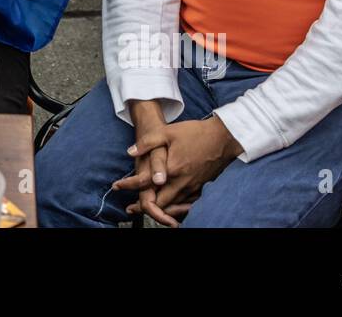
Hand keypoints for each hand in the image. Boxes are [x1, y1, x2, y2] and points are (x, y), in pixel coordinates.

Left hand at [114, 115, 243, 220]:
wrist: (224, 137)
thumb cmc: (196, 132)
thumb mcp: (168, 132)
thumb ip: (147, 142)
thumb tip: (130, 152)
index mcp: (171, 169)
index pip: (145, 184)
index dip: (129, 185)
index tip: (117, 185)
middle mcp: (182, 183)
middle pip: (159, 204)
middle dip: (143, 207)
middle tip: (130, 207)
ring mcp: (193, 187)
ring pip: (173, 207)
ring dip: (158, 210)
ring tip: (145, 210)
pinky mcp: (201, 188)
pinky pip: (186, 205)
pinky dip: (175, 209)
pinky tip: (169, 208)